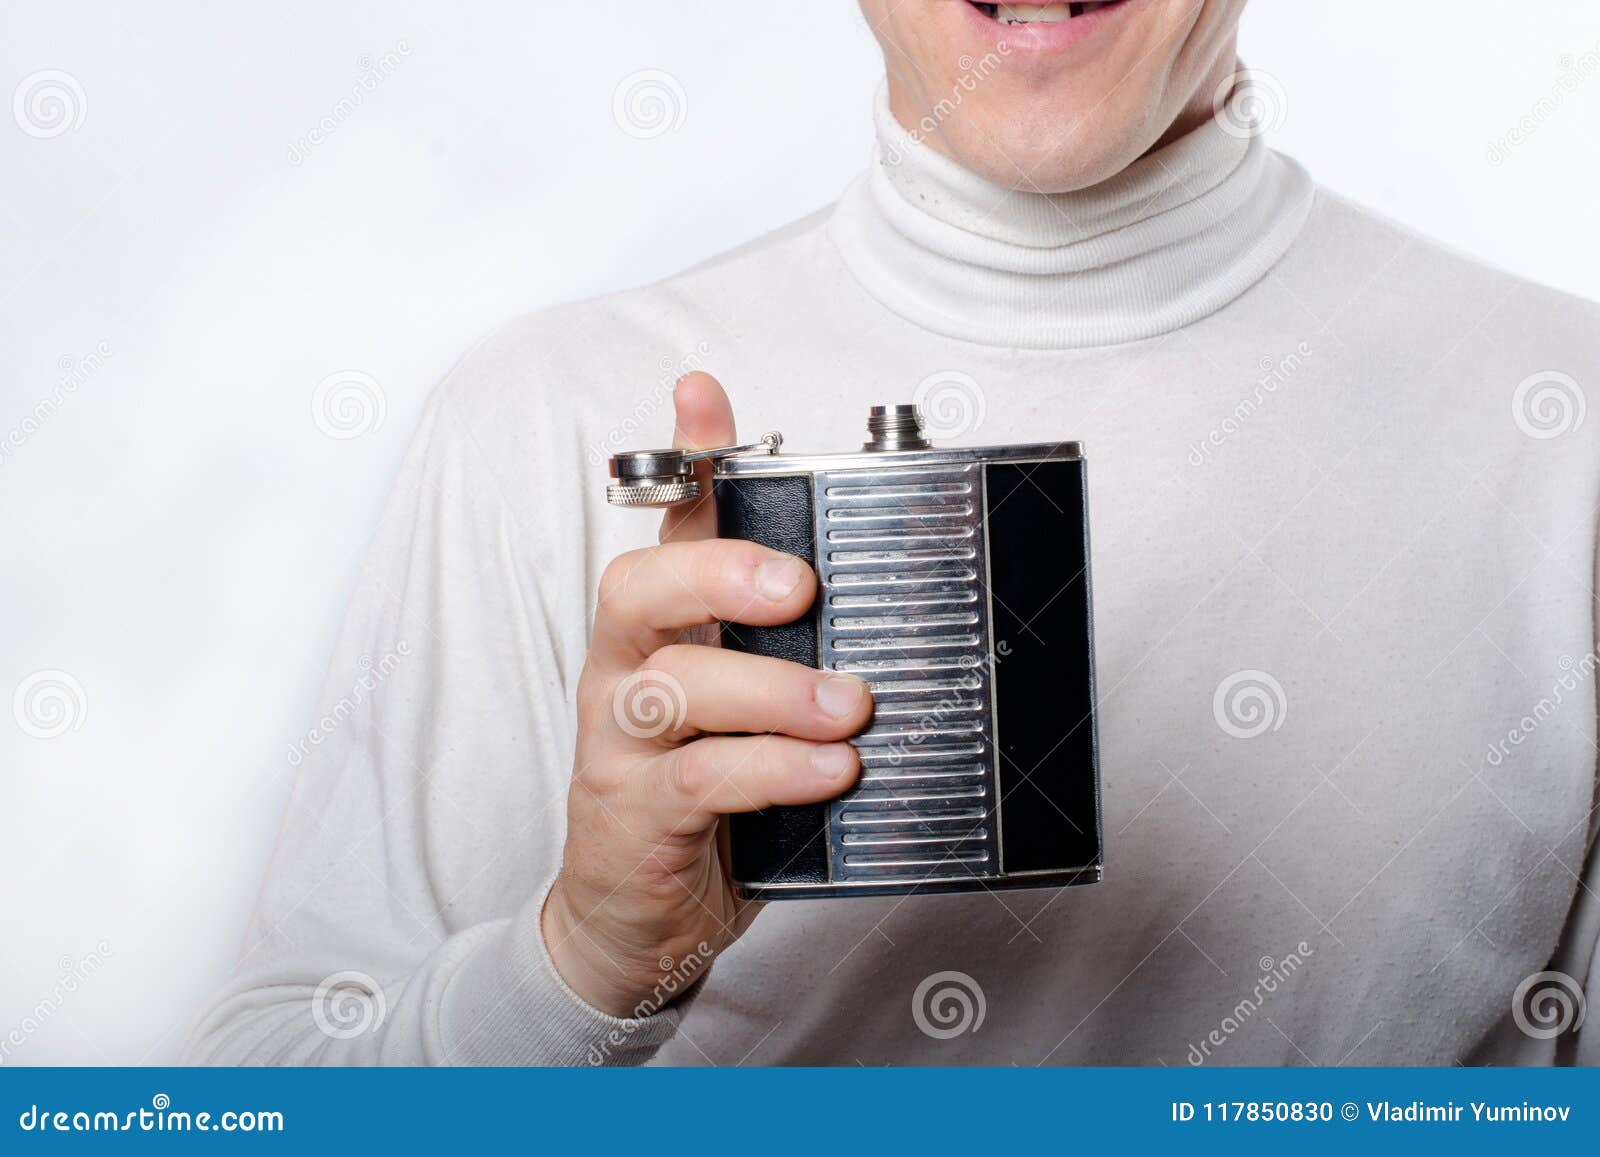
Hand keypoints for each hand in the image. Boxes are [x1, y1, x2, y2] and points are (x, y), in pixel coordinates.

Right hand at [543, 372, 872, 1017]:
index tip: (704, 392)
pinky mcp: (632, 814)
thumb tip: (878, 611)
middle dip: (716, 570)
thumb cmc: (705, 801)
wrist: (636, 920)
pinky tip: (830, 770)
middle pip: (636, 587)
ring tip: (850, 708)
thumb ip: (792, 656)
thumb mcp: (747, 715)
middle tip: (799, 585)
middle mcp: (626, 671)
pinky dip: (772, 769)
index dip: (684, 459)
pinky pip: (699, 780)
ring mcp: (619, 743)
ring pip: (672, 687)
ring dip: (770, 691)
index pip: (666, 526)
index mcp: (660, 631)